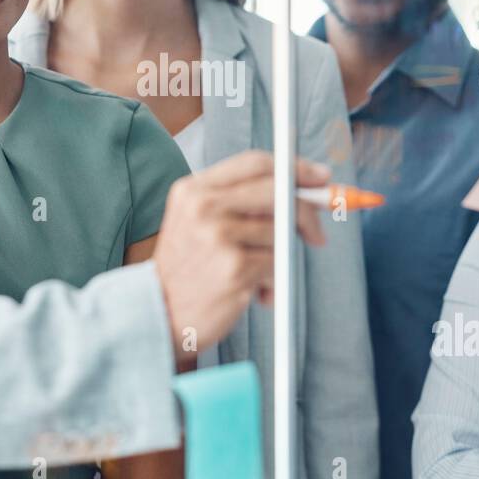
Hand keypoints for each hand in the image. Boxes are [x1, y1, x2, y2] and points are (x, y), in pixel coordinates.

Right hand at [153, 151, 329, 361]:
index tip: (318, 178)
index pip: (254, 163)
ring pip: (280, 233)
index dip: (294, 168)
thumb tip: (305, 189)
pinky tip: (250, 293)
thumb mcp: (199, 223)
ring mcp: (218, 237)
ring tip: (252, 275)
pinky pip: (278, 265)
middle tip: (317, 231)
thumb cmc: (190, 270)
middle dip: (307, 209)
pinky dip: (272, 283)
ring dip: (277, 259)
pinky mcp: (235, 268)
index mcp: (193, 190)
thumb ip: (242, 201)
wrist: (159, 315)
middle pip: (276, 190)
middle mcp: (203, 207)